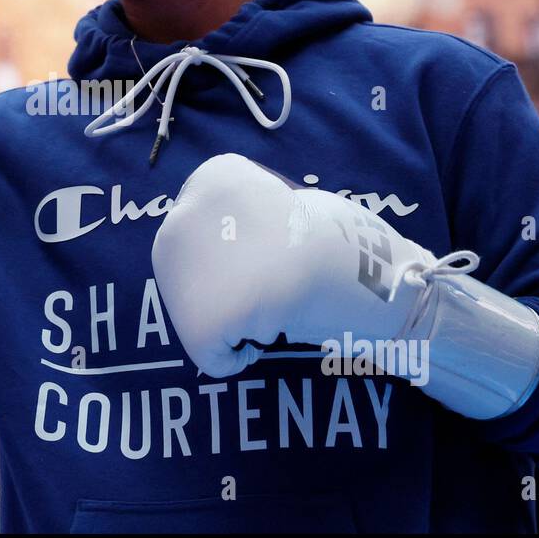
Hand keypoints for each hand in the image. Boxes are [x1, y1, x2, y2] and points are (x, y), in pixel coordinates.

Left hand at [151, 153, 538, 419]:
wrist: (355, 266)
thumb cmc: (339, 242)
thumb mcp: (283, 203)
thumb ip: (241, 218)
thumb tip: (208, 251)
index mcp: (212, 179)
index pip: (207, 234)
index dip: (244, 254)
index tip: (280, 252)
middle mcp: (182, 215)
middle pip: (190, 276)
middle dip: (229, 287)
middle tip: (278, 283)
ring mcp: (183, 268)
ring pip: (195, 314)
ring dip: (232, 318)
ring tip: (276, 301)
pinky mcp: (196, 318)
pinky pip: (211, 357)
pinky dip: (238, 358)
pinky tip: (268, 333)